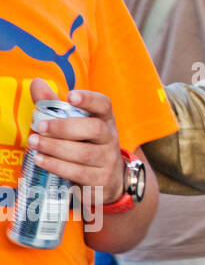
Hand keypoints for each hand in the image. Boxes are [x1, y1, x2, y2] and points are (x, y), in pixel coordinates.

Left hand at [27, 79, 124, 203]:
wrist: (110, 179)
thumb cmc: (87, 145)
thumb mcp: (77, 125)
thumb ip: (55, 105)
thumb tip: (37, 83)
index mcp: (105, 120)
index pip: (104, 105)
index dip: (89, 99)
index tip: (70, 96)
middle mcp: (110, 138)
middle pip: (95, 129)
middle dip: (65, 127)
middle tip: (40, 126)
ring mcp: (108, 160)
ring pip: (84, 153)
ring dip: (56, 148)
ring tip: (34, 143)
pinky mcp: (100, 180)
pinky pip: (78, 173)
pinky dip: (57, 166)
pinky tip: (41, 159)